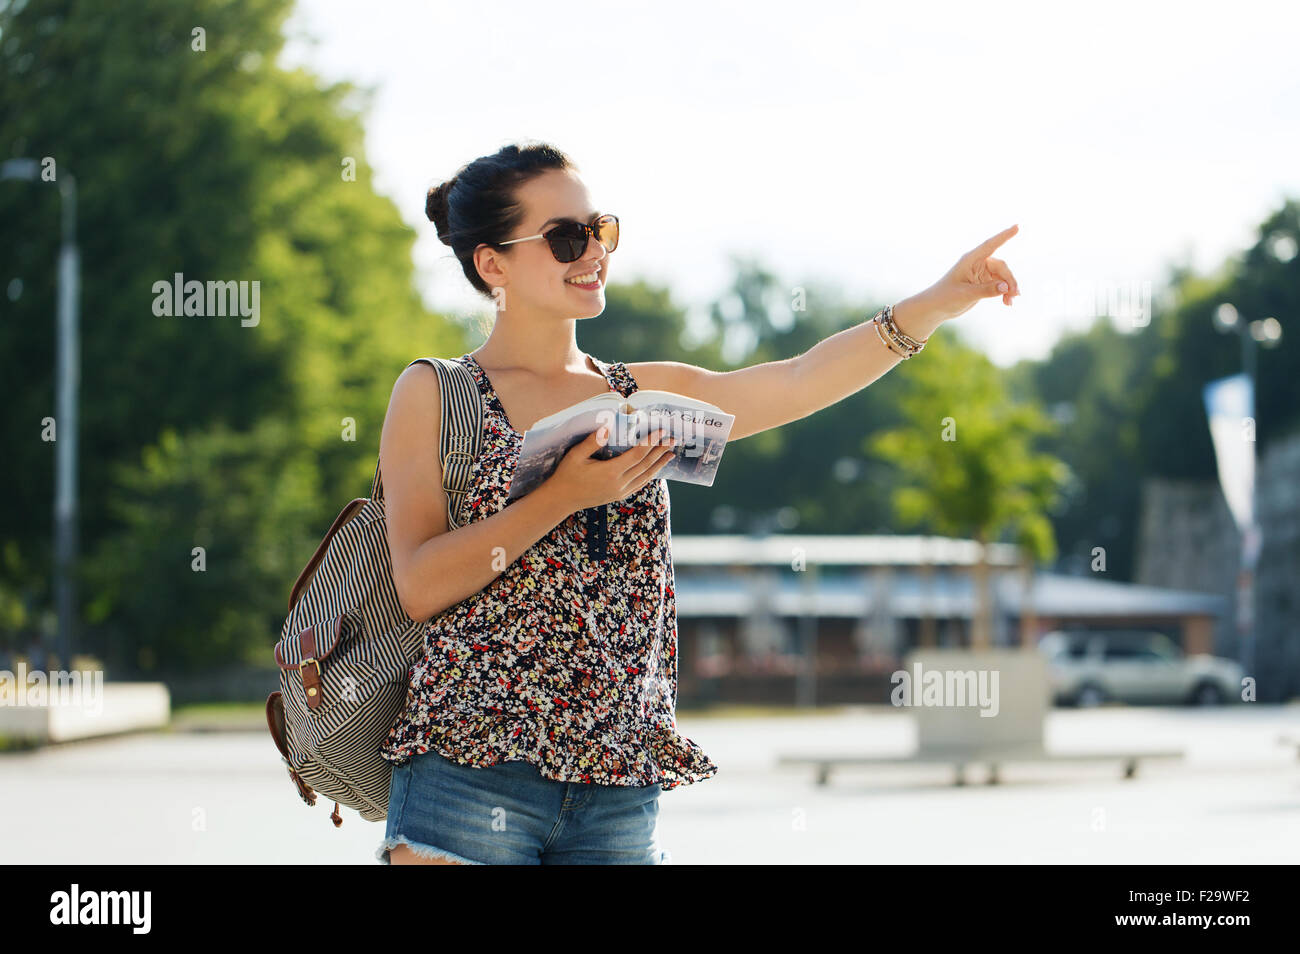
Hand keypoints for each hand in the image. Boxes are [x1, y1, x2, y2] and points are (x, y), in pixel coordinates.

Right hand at [545, 426, 676, 511]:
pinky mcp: (619, 496)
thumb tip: (606, 427)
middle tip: (673, 438)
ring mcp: (620, 492)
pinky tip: (655, 469)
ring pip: (645, 476)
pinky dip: (649, 475)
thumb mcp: (576, 455)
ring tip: (671, 453)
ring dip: (659, 464)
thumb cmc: (567, 475)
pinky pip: (639, 484)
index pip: (637, 455)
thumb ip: (592, 442)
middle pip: (645, 464)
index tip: (661, 431)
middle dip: (660, 450)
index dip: (650, 442)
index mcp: (610, 472)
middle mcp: (619, 484)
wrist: (562, 499)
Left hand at [922, 224, 1021, 321]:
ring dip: (1008, 288)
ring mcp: (981, 273)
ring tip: (1010, 302)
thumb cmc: (945, 297)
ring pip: (1003, 276)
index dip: (1004, 235)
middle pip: (1001, 267)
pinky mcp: (983, 283)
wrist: (936, 308)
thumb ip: (986, 290)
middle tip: (1014, 294)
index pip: (990, 245)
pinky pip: (1000, 285)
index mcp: (970, 259)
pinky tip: (1007, 303)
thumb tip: (1006, 287)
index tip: (1017, 226)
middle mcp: (977, 263)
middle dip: (1009, 280)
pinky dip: (1004, 293)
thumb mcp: (965, 294)